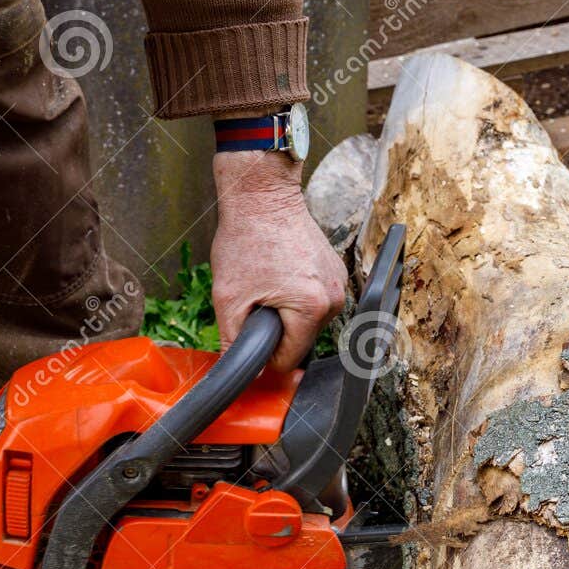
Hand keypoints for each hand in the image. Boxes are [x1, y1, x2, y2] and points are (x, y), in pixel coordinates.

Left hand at [211, 149, 346, 371]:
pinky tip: (280, 274)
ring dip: (287, 313)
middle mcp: (335, 298)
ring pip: (308, 322)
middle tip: (255, 298)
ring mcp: (340, 283)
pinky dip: (297, 295)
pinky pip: (315, 300)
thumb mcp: (228, 298)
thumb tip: (240, 374)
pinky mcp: (337, 271)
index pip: (290, 359)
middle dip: (276, 330)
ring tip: (267, 282)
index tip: (250, 334)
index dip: (265, 355)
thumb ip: (234, 342)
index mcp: (312, 308)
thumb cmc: (246, 238)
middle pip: (301, 341)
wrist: (262, 195)